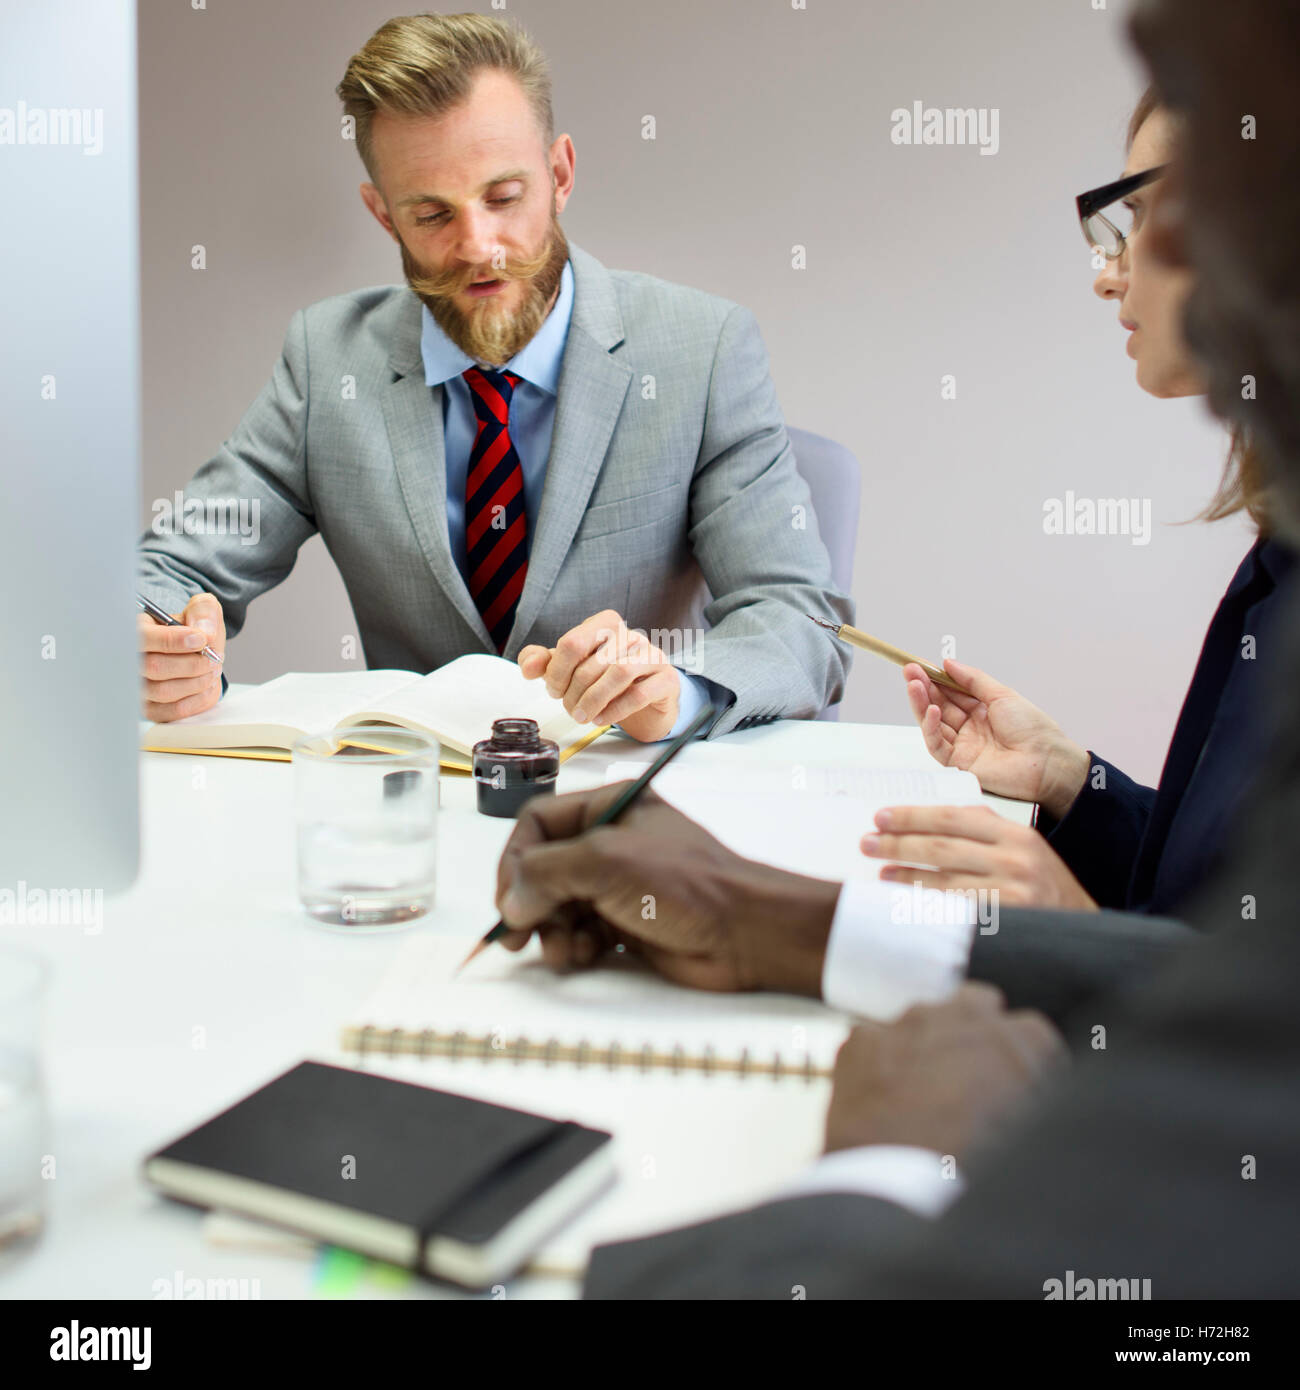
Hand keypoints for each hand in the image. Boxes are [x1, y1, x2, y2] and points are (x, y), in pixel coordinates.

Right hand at [138, 592, 225, 721]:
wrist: (198, 654)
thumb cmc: (194, 631)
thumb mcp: (201, 610)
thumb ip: (204, 613)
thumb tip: (204, 633)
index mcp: (137, 631)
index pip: (142, 638)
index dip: (173, 641)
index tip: (200, 640)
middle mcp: (130, 661)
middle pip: (154, 667)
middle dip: (192, 664)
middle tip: (212, 658)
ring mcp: (137, 687)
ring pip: (164, 692)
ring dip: (197, 682)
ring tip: (211, 670)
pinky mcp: (151, 709)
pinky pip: (173, 711)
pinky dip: (197, 699)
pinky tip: (206, 685)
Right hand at [495, 783, 839, 993]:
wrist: (744, 933)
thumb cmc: (684, 883)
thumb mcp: (608, 862)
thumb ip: (547, 873)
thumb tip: (511, 903)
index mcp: (609, 806)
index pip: (538, 823)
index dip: (516, 859)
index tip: (508, 898)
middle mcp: (610, 840)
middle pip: (543, 867)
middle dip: (529, 902)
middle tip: (516, 936)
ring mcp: (619, 883)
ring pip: (557, 904)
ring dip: (550, 929)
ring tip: (562, 950)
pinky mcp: (626, 923)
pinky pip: (579, 931)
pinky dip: (573, 945)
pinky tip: (583, 955)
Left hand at [518, 610, 680, 742]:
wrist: (647, 697)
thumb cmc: (607, 678)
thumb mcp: (571, 667)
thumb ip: (545, 662)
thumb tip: (528, 666)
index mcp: (605, 624)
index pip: (572, 643)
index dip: (556, 672)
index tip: (554, 690)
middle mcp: (630, 635)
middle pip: (592, 663)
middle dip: (574, 693)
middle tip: (569, 708)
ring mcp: (652, 655)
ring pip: (618, 673)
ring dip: (594, 700)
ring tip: (583, 716)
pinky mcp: (665, 679)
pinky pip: (639, 693)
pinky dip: (615, 710)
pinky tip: (602, 718)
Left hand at [824, 984, 1066, 1160]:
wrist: (892, 1189)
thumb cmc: (970, 1172)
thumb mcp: (1027, 1137)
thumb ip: (1027, 1100)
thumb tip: (1016, 1097)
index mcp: (1019, 1042)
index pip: (1033, 1035)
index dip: (1024, 1062)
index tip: (1014, 1086)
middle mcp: (963, 1016)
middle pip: (978, 1004)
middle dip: (976, 1031)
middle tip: (969, 1077)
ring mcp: (907, 1022)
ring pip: (924, 1019)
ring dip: (928, 1044)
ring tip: (922, 1094)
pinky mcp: (861, 1039)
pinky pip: (875, 1041)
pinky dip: (880, 1062)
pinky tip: (881, 1100)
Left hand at [860, 803, 1096, 909]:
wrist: (1085, 928)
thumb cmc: (1043, 887)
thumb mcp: (1022, 849)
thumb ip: (982, 833)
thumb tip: (923, 827)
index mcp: (1014, 833)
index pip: (951, 817)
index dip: (912, 816)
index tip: (882, 818)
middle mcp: (1014, 858)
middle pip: (941, 845)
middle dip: (898, 843)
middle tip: (868, 843)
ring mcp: (1012, 891)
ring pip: (943, 879)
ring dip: (905, 875)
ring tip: (881, 873)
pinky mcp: (1007, 921)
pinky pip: (955, 910)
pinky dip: (926, 905)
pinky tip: (906, 903)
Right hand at [904, 659, 1089, 818]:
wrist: (1047, 762)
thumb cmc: (1034, 731)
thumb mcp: (1002, 695)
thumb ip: (973, 680)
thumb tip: (949, 664)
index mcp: (982, 712)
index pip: (951, 693)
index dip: (935, 680)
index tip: (921, 665)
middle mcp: (970, 729)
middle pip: (938, 706)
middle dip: (923, 688)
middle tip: (910, 672)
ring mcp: (963, 746)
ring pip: (933, 724)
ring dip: (922, 704)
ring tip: (914, 685)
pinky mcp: (958, 764)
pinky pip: (937, 745)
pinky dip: (931, 727)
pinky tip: (931, 711)